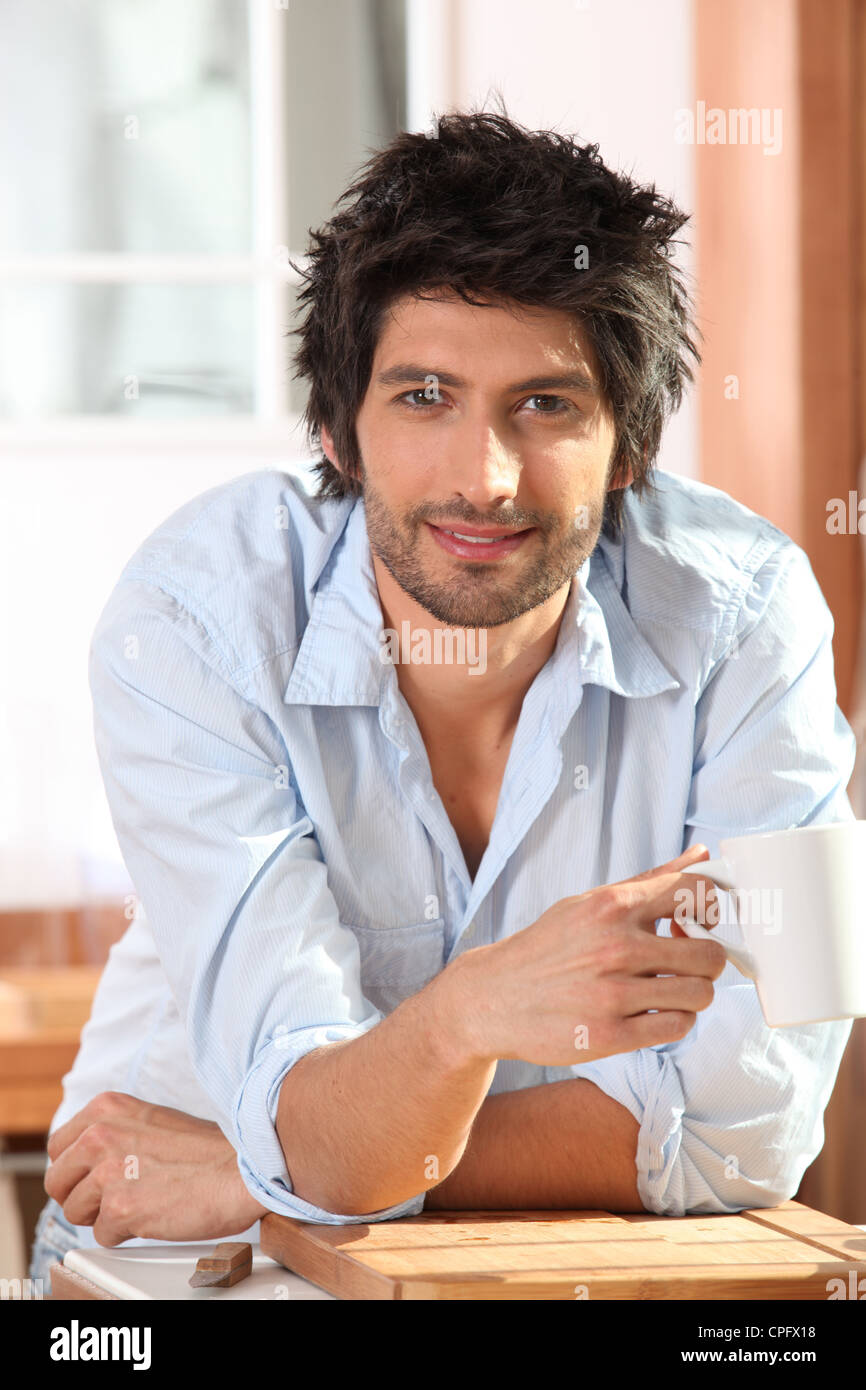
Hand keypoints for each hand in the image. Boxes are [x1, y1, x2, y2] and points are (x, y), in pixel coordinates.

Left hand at [44, 1091, 267, 1245]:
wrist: (241, 1171)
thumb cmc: (206, 1150)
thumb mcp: (150, 1120)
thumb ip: (114, 1132)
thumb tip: (86, 1157)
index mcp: (106, 1108)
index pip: (58, 1146)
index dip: (76, 1169)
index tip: (93, 1177)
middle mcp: (101, 1134)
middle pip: (57, 1181)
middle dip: (80, 1196)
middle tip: (112, 1198)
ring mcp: (109, 1171)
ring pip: (74, 1211)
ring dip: (103, 1216)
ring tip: (140, 1203)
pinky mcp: (121, 1207)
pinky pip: (102, 1235)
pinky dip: (125, 1234)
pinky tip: (152, 1216)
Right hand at [443, 844, 725, 1067]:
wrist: (493, 998)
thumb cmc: (548, 948)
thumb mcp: (591, 903)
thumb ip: (651, 880)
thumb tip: (703, 853)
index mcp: (612, 905)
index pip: (697, 891)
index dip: (711, 909)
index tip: (697, 923)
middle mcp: (615, 946)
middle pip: (710, 954)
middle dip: (707, 960)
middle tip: (685, 964)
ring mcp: (613, 993)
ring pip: (700, 994)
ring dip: (693, 994)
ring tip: (669, 990)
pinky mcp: (611, 1035)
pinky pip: (678, 1027)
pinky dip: (675, 1020)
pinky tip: (653, 1013)